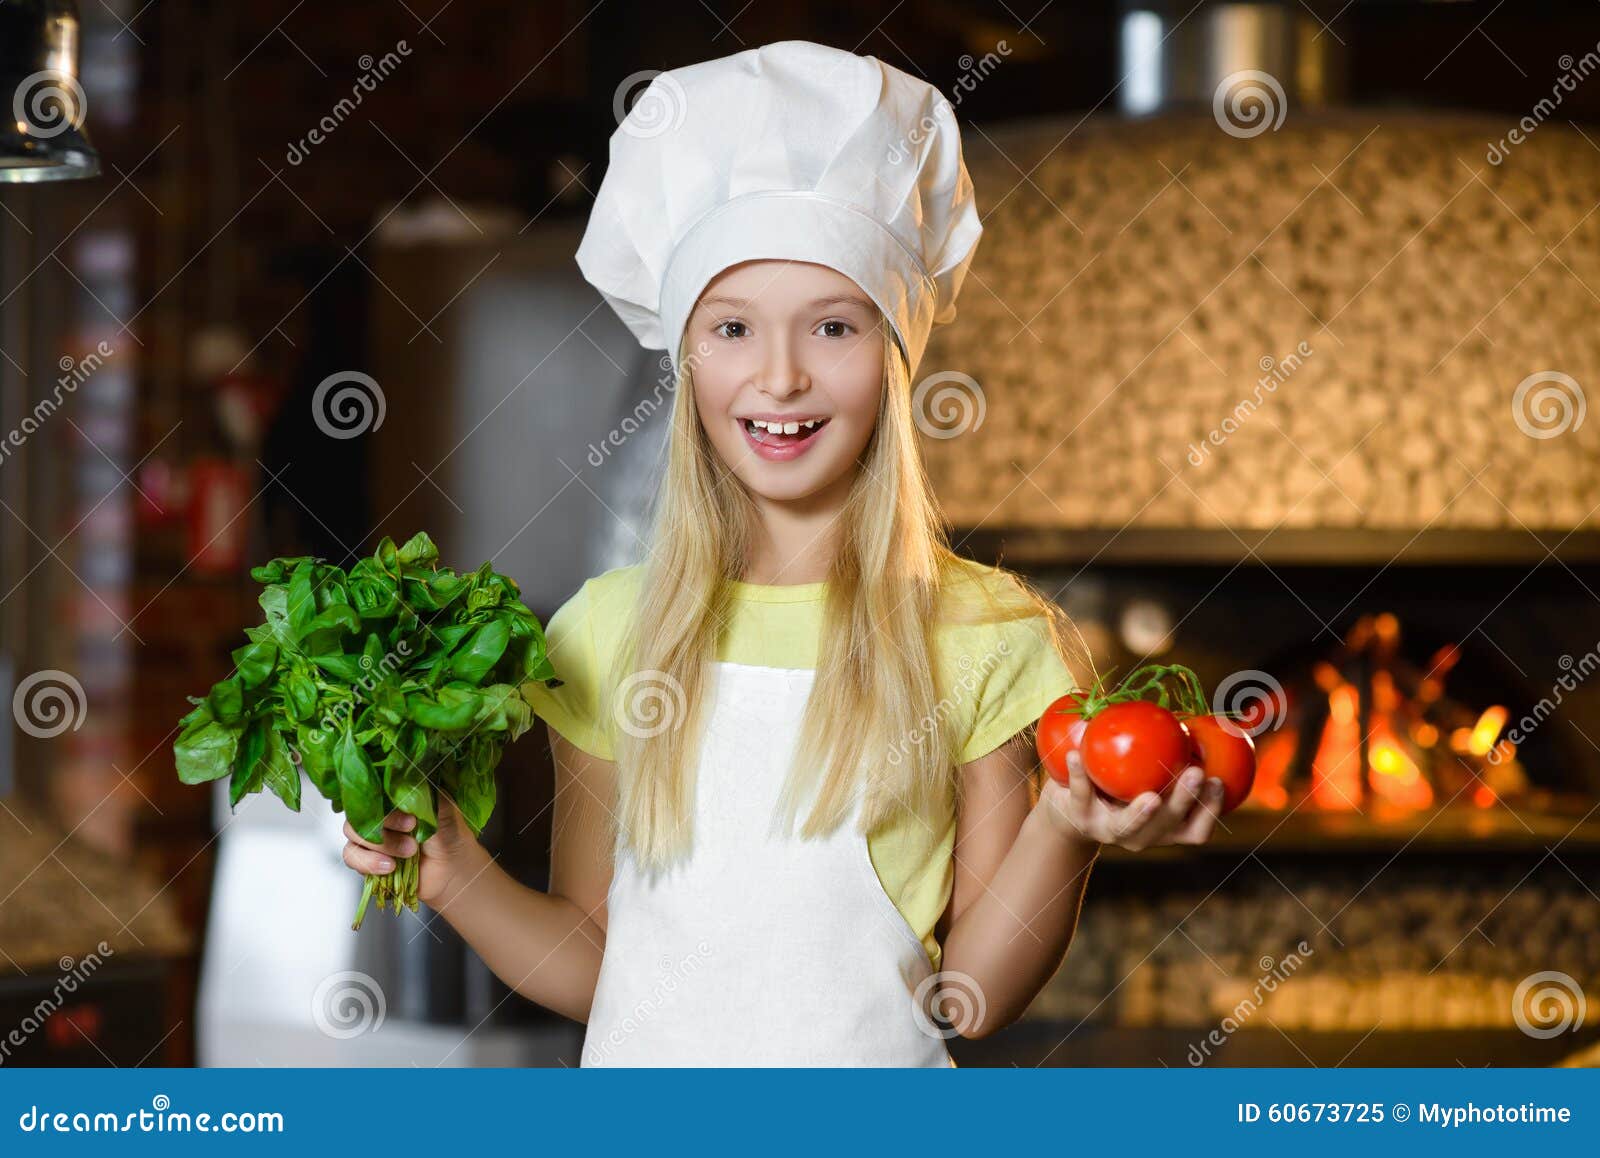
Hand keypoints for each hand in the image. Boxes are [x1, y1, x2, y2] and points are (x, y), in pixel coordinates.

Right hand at [341, 793, 483, 906]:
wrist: (453, 874)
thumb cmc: (450, 838)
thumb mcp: (446, 812)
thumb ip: (429, 795)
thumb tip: (417, 775)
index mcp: (396, 796)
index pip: (376, 787)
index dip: (385, 798)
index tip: (410, 814)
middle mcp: (381, 813)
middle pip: (361, 809)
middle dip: (386, 823)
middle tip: (412, 829)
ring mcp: (372, 837)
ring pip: (353, 834)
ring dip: (381, 844)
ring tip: (410, 852)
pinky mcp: (366, 859)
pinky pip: (351, 857)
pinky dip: (368, 862)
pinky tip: (390, 866)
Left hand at [1037, 748, 1223, 850]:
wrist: (1068, 810)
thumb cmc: (1118, 784)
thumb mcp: (1146, 775)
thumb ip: (1167, 756)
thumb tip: (1194, 716)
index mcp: (1163, 827)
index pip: (1195, 830)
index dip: (1210, 810)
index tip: (1218, 780)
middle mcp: (1141, 835)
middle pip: (1168, 825)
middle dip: (1184, 801)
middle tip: (1196, 773)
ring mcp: (1109, 830)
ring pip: (1128, 826)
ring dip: (1142, 812)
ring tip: (1150, 796)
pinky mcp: (1079, 818)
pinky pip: (1082, 793)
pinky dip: (1079, 774)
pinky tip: (1075, 754)